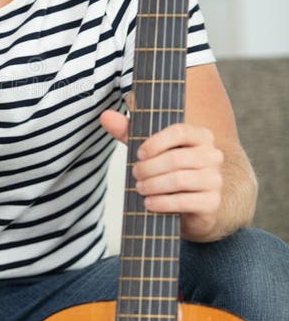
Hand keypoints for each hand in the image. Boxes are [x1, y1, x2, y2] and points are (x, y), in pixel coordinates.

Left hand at [100, 109, 223, 239]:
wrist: (192, 204)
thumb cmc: (169, 171)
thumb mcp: (149, 150)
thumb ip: (128, 131)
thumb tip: (105, 116)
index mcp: (200, 136)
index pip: (180, 131)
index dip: (156, 142)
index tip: (138, 154)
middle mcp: (212, 155)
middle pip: (176, 158)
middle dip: (149, 168)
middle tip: (135, 175)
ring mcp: (215, 179)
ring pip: (180, 180)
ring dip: (154, 185)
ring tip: (140, 188)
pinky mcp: (212, 202)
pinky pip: (185, 201)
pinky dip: (162, 203)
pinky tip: (149, 203)